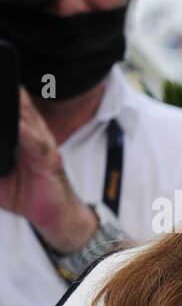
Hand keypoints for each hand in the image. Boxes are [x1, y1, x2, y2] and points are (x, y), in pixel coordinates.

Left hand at [0, 88, 95, 252]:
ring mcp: (41, 143)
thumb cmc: (22, 190)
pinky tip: (19, 126)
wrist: (53, 216)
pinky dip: (28, 133)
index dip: (0, 90)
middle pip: (15, 103)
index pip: (5, 105)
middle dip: (4, 89)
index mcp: (16, 130)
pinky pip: (38, 144)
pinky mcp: (48, 161)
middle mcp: (29, 131)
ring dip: (14, 104)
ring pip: (25, 117)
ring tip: (4, 90)